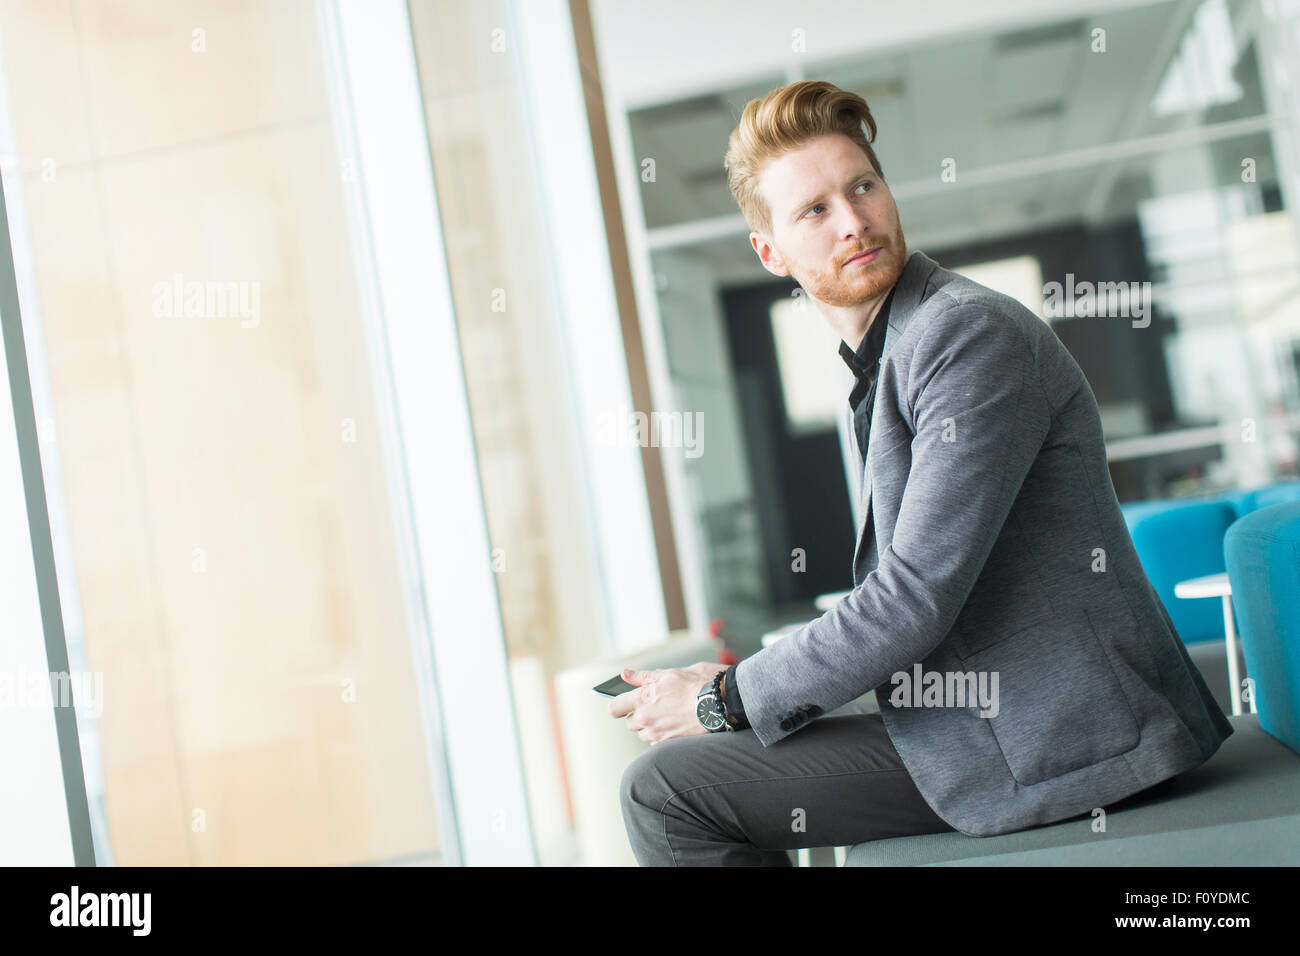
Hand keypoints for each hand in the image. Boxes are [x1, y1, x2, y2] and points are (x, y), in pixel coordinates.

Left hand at [607, 662, 726, 745]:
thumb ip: (642, 676)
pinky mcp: (668, 742)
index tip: (622, 703)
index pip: (615, 708)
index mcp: (642, 699)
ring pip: (643, 733)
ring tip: (666, 714)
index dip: (617, 705)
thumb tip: (625, 674)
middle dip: (637, 715)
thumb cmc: (694, 685)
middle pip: (629, 722)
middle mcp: (646, 719)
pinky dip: (661, 734)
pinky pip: (656, 741)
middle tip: (653, 705)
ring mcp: (657, 733)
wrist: (717, 704)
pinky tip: (673, 723)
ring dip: (649, 726)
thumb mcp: (668, 675)